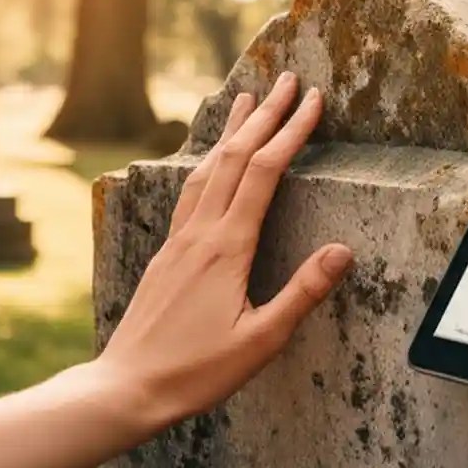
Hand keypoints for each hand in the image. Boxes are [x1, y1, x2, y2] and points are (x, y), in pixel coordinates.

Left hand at [96, 71, 353, 430]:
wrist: (126, 387)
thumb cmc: (196, 371)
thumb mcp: (261, 340)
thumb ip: (302, 292)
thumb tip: (341, 250)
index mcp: (227, 248)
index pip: (265, 173)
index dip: (291, 132)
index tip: (312, 101)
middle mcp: (200, 233)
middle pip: (235, 158)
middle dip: (265, 115)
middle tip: (287, 80)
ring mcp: (178, 239)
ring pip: (207, 168)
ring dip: (231, 130)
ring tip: (245, 98)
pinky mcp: (167, 252)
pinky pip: (190, 190)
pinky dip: (207, 161)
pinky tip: (209, 160)